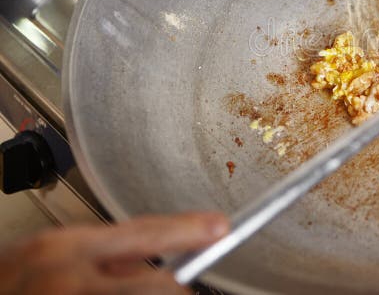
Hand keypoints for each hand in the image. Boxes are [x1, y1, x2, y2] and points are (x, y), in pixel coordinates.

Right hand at [0, 212, 227, 294]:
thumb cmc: (9, 282)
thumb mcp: (51, 254)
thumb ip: (105, 253)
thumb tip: (155, 261)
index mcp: (64, 249)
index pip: (143, 232)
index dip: (187, 229)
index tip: (220, 227)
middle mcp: (70, 282)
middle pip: (159, 285)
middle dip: (173, 288)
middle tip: (175, 285)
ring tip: (121, 289)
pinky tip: (112, 294)